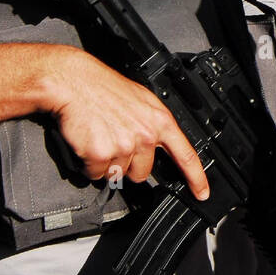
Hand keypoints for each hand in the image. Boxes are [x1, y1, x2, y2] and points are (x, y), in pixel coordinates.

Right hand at [42, 47, 209, 199]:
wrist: (73, 81)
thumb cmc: (104, 89)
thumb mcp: (141, 101)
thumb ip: (152, 125)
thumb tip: (157, 145)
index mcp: (159, 120)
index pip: (186, 155)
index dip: (196, 178)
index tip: (202, 193)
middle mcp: (145, 135)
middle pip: (142, 173)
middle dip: (128, 164)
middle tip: (115, 141)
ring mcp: (124, 145)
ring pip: (117, 174)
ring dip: (107, 162)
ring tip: (100, 136)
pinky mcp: (101, 154)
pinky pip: (95, 173)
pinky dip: (88, 164)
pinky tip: (88, 141)